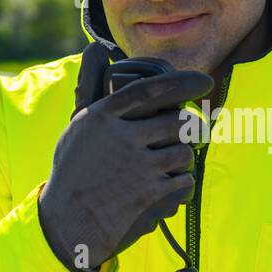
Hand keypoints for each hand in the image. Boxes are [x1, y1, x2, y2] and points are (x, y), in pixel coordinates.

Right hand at [38, 42, 212, 271]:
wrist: (67, 223)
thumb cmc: (74, 168)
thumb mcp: (78, 125)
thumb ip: (90, 84)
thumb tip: (96, 48)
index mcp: (103, 116)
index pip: (152, 89)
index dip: (183, 82)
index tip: (204, 81)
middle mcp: (121, 139)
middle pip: (177, 122)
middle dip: (183, 130)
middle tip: (178, 137)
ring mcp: (138, 168)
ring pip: (184, 153)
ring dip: (179, 161)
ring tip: (162, 167)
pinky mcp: (150, 196)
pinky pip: (184, 183)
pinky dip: (179, 187)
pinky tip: (163, 190)